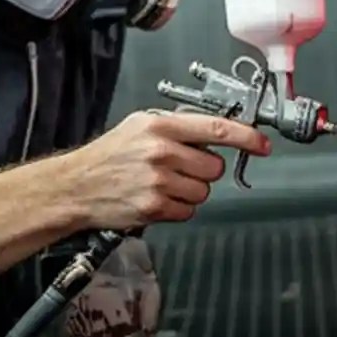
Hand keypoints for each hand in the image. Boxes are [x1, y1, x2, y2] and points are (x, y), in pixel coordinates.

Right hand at [62, 110, 270, 228]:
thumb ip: (178, 127)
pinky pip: (189, 210)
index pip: (216, 128)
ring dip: (190, 191)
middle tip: (180, 169)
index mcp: (160, 125)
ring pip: (204, 191)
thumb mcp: (140, 126)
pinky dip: (178, 208)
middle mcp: (161, 151)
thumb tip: (216, 132)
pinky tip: (158, 199)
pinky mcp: (154, 207)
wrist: (74, 187)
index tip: (262, 143)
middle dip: (203, 170)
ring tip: (164, 184)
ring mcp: (158, 181)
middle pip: (214, 167)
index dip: (245, 137)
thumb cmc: (108, 156)